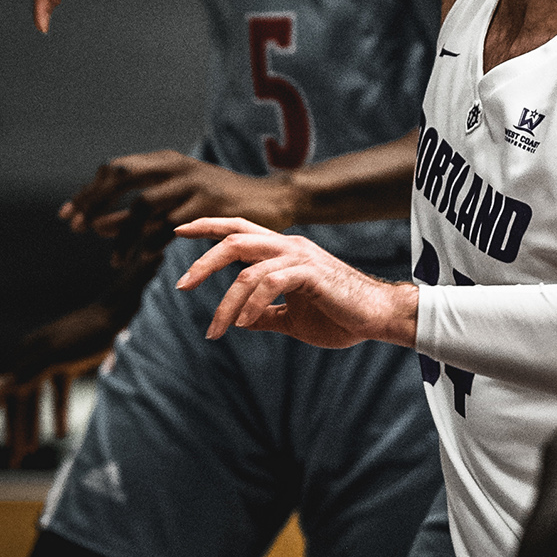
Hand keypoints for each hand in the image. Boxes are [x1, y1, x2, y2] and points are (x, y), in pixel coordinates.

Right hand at [0, 302, 121, 467]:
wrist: (121, 315)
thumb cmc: (88, 334)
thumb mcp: (56, 356)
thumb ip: (24, 374)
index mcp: (24, 356)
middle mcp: (32, 358)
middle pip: (17, 401)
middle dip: (14, 431)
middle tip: (13, 461)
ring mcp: (51, 362)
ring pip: (36, 400)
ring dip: (33, 426)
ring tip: (31, 452)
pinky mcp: (68, 365)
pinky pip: (57, 394)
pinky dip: (57, 413)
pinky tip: (60, 433)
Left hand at [62, 151, 300, 263]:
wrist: (272, 199)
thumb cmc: (221, 201)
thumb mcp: (178, 201)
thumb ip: (139, 211)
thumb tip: (95, 226)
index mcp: (165, 161)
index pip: (115, 169)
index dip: (88, 192)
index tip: (68, 216)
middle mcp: (175, 166)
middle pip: (122, 176)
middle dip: (95, 202)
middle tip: (77, 228)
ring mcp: (192, 183)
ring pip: (144, 206)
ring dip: (124, 235)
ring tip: (115, 261)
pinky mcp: (210, 203)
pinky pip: (172, 226)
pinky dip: (154, 243)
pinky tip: (145, 259)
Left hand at [174, 217, 416, 349]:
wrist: (378, 317)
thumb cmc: (340, 316)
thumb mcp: (292, 317)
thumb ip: (266, 314)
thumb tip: (241, 320)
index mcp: (283, 252)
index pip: (239, 230)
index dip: (208, 227)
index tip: (178, 230)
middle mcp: (289, 247)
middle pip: (235, 239)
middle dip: (204, 259)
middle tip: (182, 284)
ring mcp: (300, 257)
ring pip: (247, 268)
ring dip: (226, 301)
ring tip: (215, 329)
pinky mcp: (310, 273)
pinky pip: (269, 283)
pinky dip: (252, 304)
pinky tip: (244, 323)